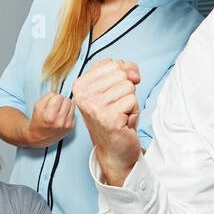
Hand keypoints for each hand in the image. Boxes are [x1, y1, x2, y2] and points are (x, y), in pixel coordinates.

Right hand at [23, 91, 75, 146]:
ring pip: (73, 105)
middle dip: (61, 101)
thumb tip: (59, 93)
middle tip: (55, 106)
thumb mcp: (37, 106)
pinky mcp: (71, 127)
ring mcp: (67, 125)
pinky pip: (74, 112)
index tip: (51, 102)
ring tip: (59, 110)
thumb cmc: (38, 121)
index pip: (59, 97)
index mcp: (49, 116)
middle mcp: (59, 122)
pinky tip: (62, 116)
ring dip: (66, 105)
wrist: (39, 137)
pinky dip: (68, 112)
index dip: (54, 98)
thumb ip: (48, 96)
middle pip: (67, 100)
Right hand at [72, 58, 141, 185]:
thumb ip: (124, 71)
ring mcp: (94, 106)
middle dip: (126, 89)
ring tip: (120, 114)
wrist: (114, 150)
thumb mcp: (116, 88)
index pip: (112, 63)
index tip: (112, 95)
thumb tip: (133, 73)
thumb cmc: (115, 117)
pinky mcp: (108, 117)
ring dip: (130, 101)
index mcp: (80, 84)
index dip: (121, 78)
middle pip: (121, 73)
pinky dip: (133, 112)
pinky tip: (123, 122)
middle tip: (117, 106)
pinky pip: (132, 100)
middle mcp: (83, 94)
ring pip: (128, 86)